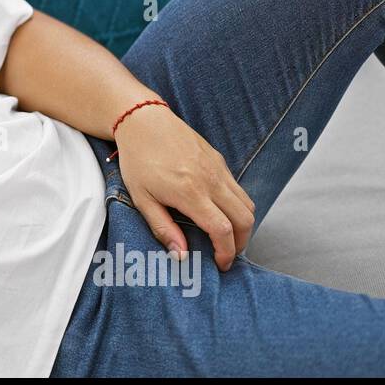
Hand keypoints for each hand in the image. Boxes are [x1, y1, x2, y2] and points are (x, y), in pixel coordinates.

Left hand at [112, 105, 255, 271]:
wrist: (143, 120)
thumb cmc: (138, 160)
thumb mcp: (141, 198)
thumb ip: (163, 228)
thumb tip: (181, 255)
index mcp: (191, 193)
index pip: (223, 230)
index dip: (226, 252)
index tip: (220, 264)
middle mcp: (211, 181)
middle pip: (245, 219)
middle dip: (241, 242)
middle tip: (226, 253)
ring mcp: (218, 168)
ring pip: (247, 203)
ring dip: (243, 224)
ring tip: (226, 236)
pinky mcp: (219, 160)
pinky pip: (238, 188)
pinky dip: (237, 205)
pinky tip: (219, 211)